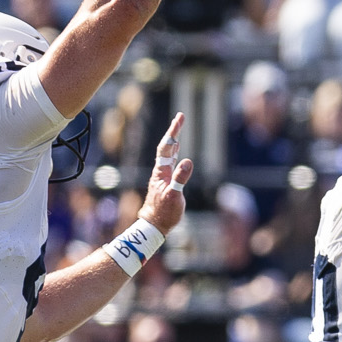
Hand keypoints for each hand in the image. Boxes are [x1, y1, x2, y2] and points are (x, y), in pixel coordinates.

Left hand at [137, 112, 195, 234]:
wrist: (154, 225)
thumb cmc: (164, 213)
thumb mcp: (174, 196)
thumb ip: (180, 178)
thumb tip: (188, 161)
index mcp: (162, 172)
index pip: (167, 147)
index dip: (174, 132)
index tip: (180, 118)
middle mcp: (161, 171)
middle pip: (167, 146)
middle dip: (174, 131)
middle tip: (180, 117)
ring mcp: (163, 177)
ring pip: (168, 154)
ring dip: (174, 141)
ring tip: (177, 129)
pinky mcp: (166, 183)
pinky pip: (170, 163)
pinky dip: (174, 154)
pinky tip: (177, 152)